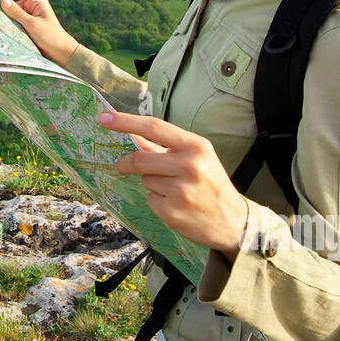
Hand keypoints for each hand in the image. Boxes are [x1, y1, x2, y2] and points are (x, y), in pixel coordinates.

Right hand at [0, 0, 78, 66]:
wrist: (61, 52)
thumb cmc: (50, 36)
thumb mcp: (32, 24)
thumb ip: (16, 12)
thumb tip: (2, 1)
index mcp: (36, 0)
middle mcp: (32, 6)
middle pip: (12, 2)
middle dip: (4, 9)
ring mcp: (29, 16)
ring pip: (12, 14)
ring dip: (6, 19)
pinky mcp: (27, 26)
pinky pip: (15, 23)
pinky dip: (10, 26)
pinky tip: (4, 31)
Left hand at [97, 109, 248, 257]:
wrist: (235, 222)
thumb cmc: (212, 184)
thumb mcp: (198, 157)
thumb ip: (166, 147)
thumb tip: (134, 135)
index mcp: (196, 146)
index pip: (154, 127)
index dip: (125, 122)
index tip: (104, 118)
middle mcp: (189, 166)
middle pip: (140, 159)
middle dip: (125, 163)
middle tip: (121, 166)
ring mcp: (180, 190)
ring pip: (145, 180)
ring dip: (152, 184)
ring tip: (175, 191)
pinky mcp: (172, 212)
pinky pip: (151, 199)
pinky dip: (158, 201)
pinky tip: (177, 205)